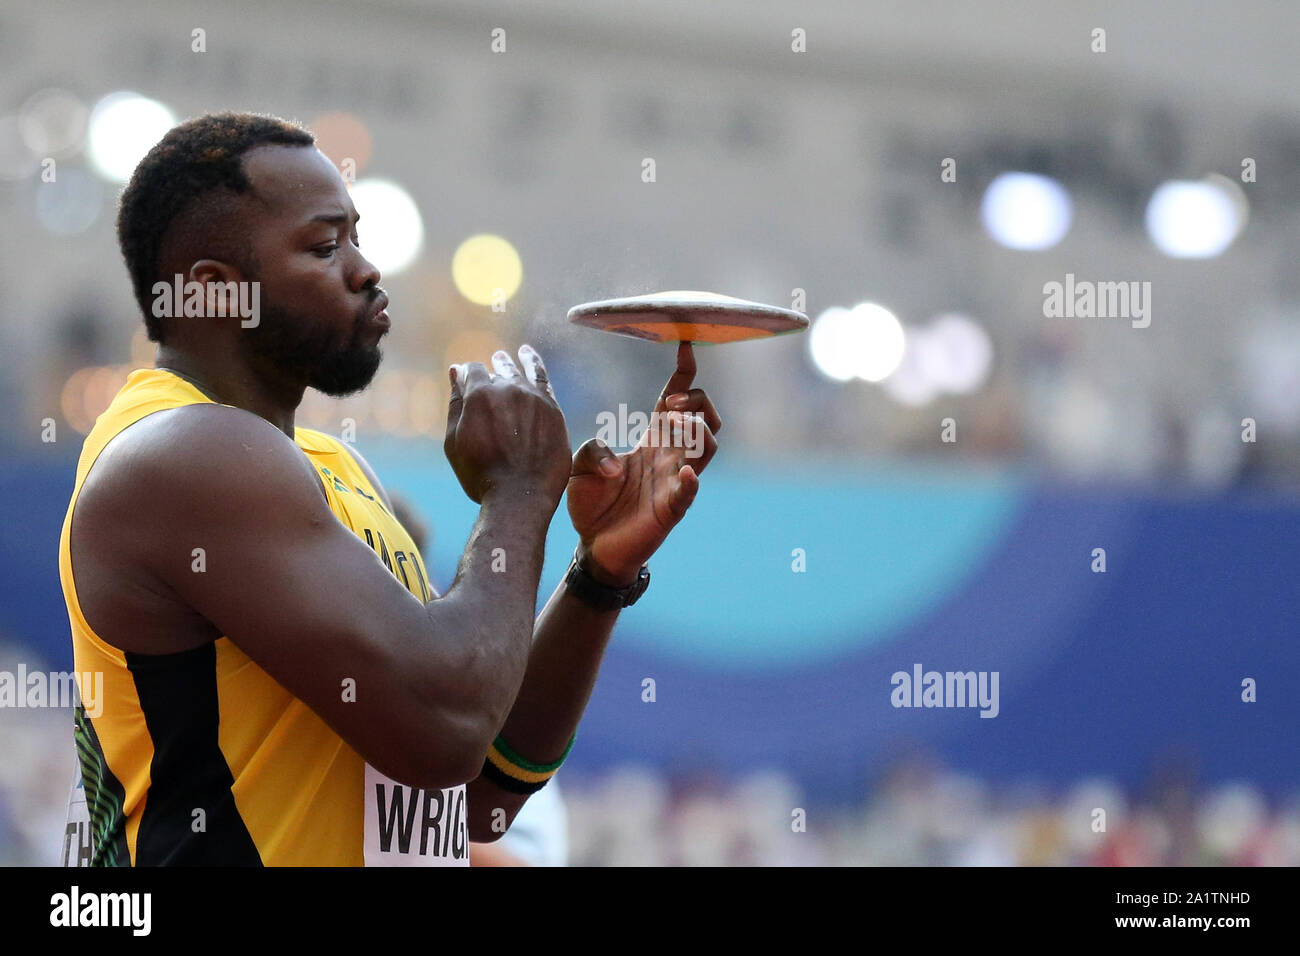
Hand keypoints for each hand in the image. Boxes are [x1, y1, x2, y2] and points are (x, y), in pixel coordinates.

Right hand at [444, 345, 571, 506]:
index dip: (466, 377)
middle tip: (485, 374)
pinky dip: (533, 363)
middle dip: (488, 373)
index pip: (471, 371)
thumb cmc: (481, 475)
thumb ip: (456, 404)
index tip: (464, 383)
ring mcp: (533, 397)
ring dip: (508, 365)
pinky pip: (542, 378)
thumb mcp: (454, 442)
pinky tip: (527, 355)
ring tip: (503, 359)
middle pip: (495, 372)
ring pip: (518, 372)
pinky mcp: (551, 408)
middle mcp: (507, 388)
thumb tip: (456, 372)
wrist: (519, 496)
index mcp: (479, 394)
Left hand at [567, 342, 720, 584]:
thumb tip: (617, 457)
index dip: (685, 374)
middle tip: (669, 404)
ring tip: (673, 423)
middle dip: (694, 402)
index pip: (676, 400)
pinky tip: (683, 472)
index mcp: (651, 439)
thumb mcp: (580, 464)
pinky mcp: (670, 509)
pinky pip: (688, 492)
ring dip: (696, 430)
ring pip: (707, 448)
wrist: (591, 545)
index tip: (686, 348)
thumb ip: (593, 448)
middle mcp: (669, 456)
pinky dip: (690, 482)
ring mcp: (673, 482)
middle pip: (703, 418)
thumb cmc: (591, 502)